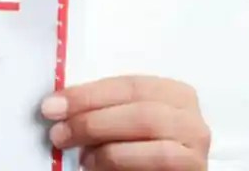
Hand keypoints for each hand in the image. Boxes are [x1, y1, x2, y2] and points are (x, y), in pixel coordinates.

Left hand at [41, 76, 209, 170]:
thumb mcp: (118, 121)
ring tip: (80, 156)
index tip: (52, 105)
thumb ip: (101, 109)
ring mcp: (195, 147)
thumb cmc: (134, 149)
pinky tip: (96, 167)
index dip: (88, 94)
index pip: (129, 85)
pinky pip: (159, 161)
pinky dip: (120, 162)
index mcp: (173, 94)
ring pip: (150, 132)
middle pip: (140, 110)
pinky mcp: (193, 170)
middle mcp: (190, 118)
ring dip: (105, 145)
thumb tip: (59, 105)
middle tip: (58, 133)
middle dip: (92, 120)